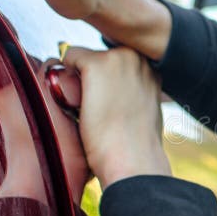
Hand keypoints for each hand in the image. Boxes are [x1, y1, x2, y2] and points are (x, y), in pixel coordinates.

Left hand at [62, 46, 170, 188]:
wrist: (133, 159)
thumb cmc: (136, 144)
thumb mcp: (145, 108)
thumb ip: (135, 91)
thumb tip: (119, 91)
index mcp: (151, 66)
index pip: (116, 61)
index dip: (106, 83)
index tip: (111, 106)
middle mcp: (136, 56)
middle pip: (99, 56)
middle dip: (93, 77)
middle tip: (102, 109)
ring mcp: (117, 58)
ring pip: (83, 57)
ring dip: (80, 79)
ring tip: (93, 109)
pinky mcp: (97, 64)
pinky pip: (68, 57)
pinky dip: (65, 78)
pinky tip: (78, 103)